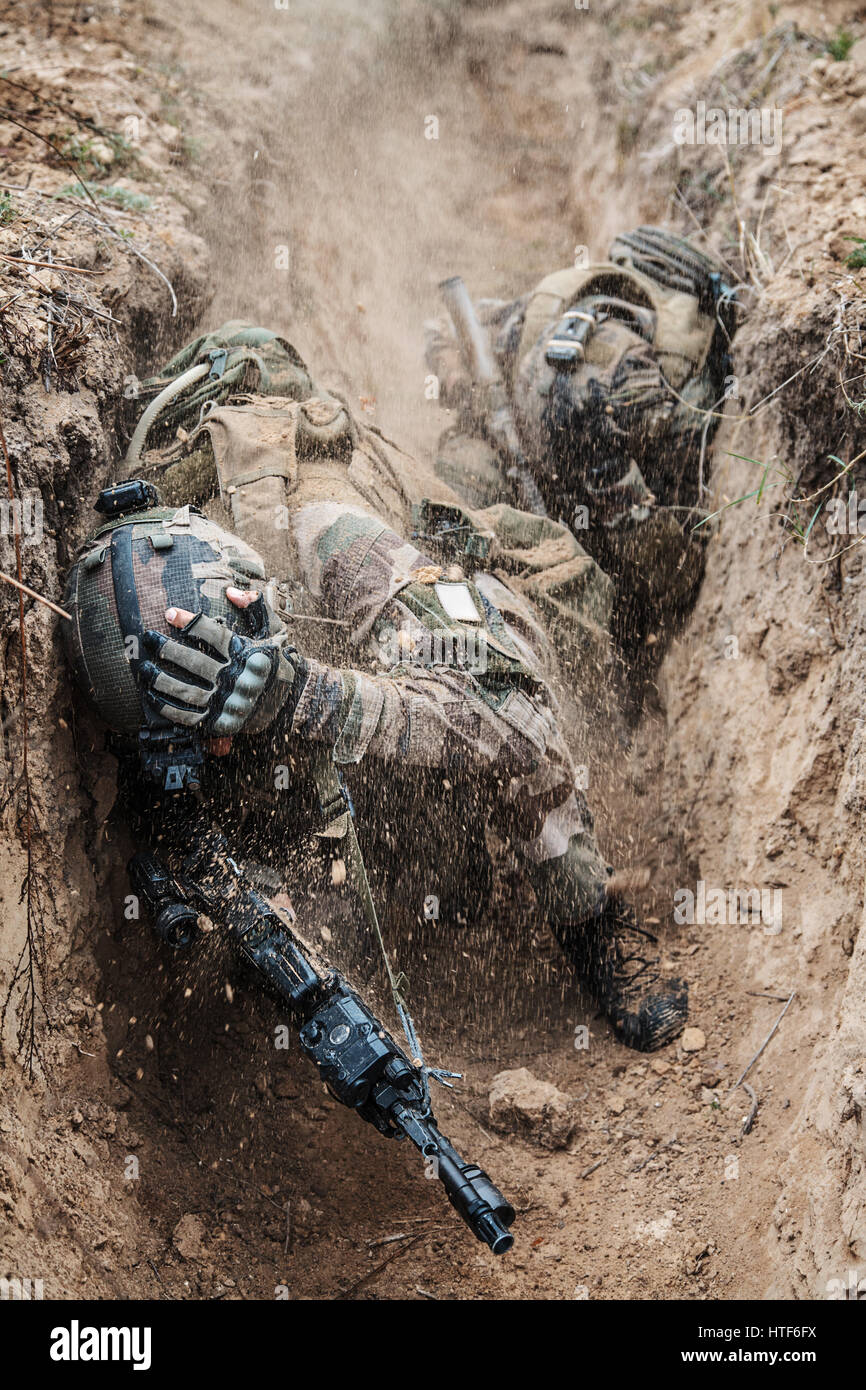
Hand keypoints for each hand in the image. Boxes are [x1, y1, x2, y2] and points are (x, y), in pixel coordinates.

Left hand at [138, 587, 280, 753]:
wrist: (292, 704)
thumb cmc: (277, 663)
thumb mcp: (275, 631)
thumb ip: (256, 607)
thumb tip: (230, 591)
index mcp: (250, 655)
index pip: (214, 635)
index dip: (189, 622)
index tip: (169, 613)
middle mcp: (238, 680)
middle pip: (195, 662)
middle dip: (168, 649)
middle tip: (148, 638)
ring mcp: (228, 704)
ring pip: (187, 691)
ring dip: (160, 680)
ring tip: (143, 668)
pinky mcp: (221, 723)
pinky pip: (188, 717)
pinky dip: (166, 708)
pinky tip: (150, 697)